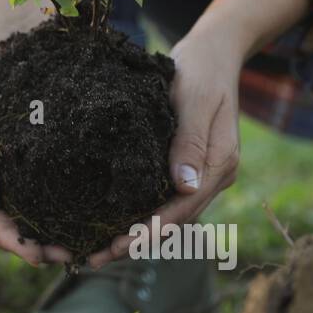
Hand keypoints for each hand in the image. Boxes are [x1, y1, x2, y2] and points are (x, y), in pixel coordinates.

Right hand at [0, 46, 74, 266]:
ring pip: (17, 214)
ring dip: (44, 235)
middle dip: (30, 245)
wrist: (1, 45)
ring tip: (78, 250)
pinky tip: (79, 221)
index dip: (6, 237)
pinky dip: (53, 212)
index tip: (36, 255)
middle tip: (68, 259)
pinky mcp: (20, 165)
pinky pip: (34, 195)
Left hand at [83, 0, 311, 267]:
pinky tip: (105, 221)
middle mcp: (210, 177)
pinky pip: (158, 197)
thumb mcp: (195, 100)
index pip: (182, 209)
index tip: (119, 246)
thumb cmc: (201, 71)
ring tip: (94, 252)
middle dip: (135, 242)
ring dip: (133, 233)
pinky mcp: (182, 165)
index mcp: (218, 165)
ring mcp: (197, 173)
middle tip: (94, 259)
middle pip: (172, 220)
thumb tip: (184, 186)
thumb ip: (190, 140)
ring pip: (164, 214)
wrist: (212, 53)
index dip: (150, 231)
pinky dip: (135, 212)